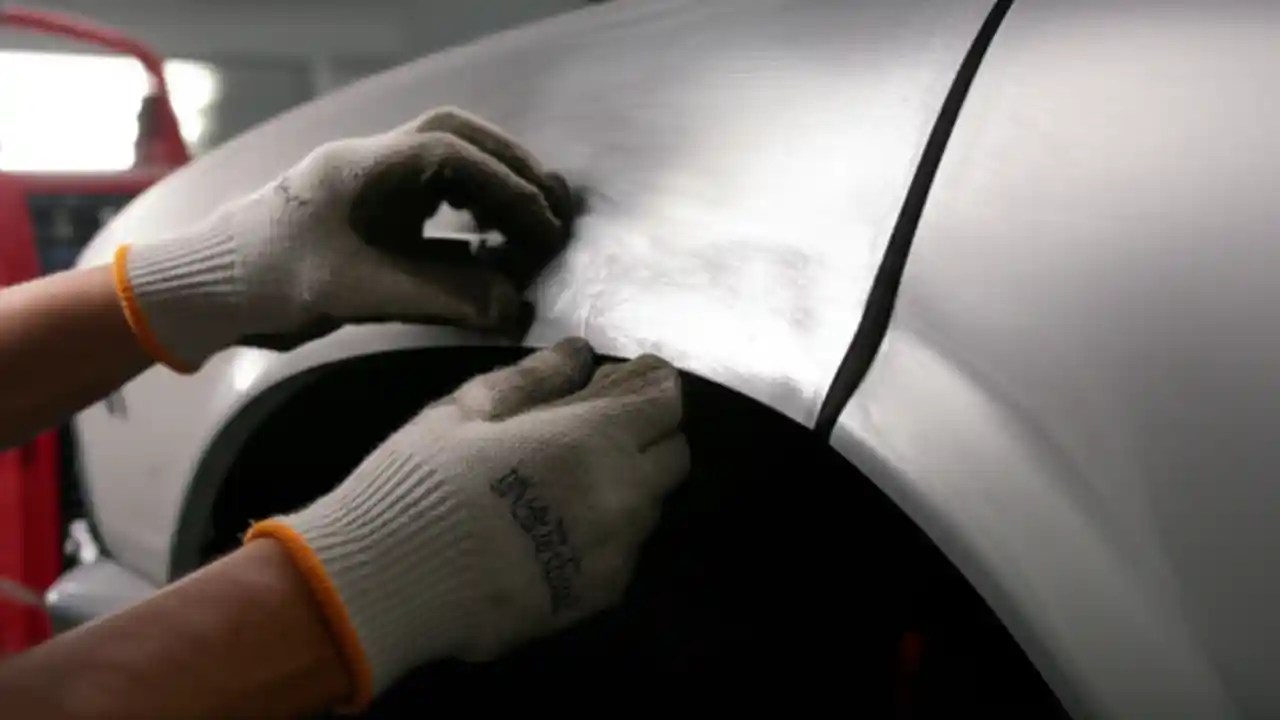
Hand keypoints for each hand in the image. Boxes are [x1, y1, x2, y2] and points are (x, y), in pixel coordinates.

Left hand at [114, 108, 573, 371]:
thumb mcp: (358, 292)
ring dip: (492, 183)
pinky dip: (468, 209)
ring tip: (530, 219)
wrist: (209, 291)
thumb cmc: (271, 284)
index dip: (507, 185)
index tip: (544, 223)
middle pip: (456, 138)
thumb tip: (513, 306)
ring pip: (445, 161)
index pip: (453, 154)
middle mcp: (371, 163)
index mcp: (366, 166)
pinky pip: (430, 195)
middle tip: (552, 206)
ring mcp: (367, 184)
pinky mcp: (365, 211)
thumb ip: (440, 297)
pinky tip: (488, 240)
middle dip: (510, 167)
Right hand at [245, 339, 689, 706]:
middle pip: (673, 456)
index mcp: (593, 440)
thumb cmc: (421, 480)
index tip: (624, 381)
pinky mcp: (595, 598)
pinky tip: (558, 528)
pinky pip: (624, 554)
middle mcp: (621, 497)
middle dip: (648, 433)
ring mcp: (614, 553)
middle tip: (597, 427)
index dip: (650, 385)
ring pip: (650, 507)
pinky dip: (607, 533)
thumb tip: (580, 354)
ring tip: (570, 480)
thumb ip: (535, 379)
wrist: (387, 584)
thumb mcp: (467, 409)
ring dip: (628, 484)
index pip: (664, 403)